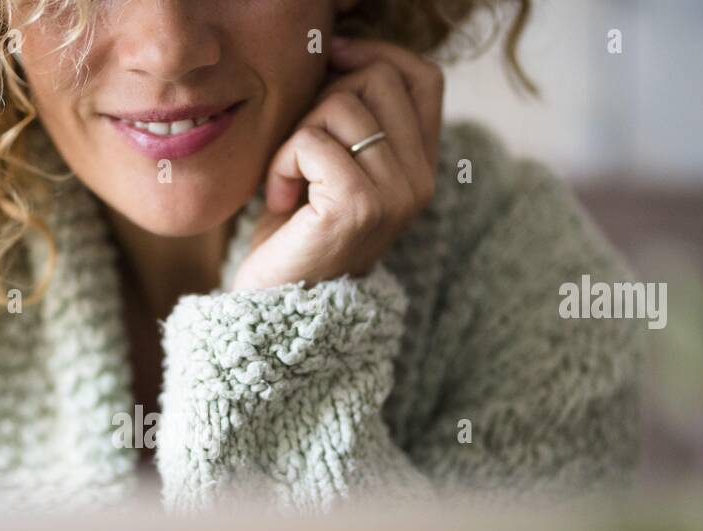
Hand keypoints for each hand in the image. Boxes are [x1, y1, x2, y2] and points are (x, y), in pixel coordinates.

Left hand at [230, 36, 443, 290]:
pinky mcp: (359, 207)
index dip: (376, 55)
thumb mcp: (332, 167)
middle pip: (376, 80)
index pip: (424, 78)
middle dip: (322, 103)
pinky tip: (281, 202)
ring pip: (339, 107)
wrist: (278, 308)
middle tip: (301, 155)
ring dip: (296, 140)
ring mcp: (396, 196)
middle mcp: (420, 182)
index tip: (330, 64)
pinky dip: (281, 165)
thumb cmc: (295, 235)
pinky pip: (311, 142)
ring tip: (290, 185)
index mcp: (421, 169)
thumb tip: (339, 49)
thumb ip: (351, 118)